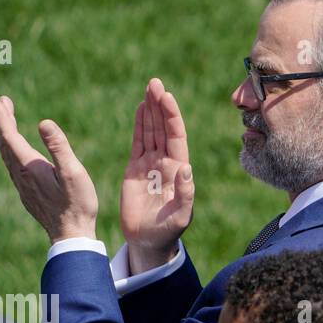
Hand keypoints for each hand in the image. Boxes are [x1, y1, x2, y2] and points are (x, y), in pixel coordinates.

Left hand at [0, 96, 98, 242]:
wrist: (71, 235)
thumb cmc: (77, 203)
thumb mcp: (73, 172)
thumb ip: (59, 147)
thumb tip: (44, 122)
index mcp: (30, 167)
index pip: (10, 137)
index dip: (4, 118)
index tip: (0, 101)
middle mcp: (21, 176)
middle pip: (5, 145)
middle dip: (3, 123)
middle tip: (2, 105)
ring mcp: (23, 187)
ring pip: (7, 158)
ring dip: (6, 139)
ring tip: (7, 127)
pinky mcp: (28, 195)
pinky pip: (14, 169)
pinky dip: (12, 154)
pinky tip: (18, 157)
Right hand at [120, 79, 193, 273]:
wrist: (149, 240)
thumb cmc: (168, 230)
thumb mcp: (180, 214)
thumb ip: (185, 193)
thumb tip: (186, 168)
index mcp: (179, 169)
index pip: (176, 136)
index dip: (172, 116)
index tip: (167, 97)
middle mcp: (166, 161)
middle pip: (164, 127)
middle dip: (160, 105)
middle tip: (155, 83)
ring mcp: (151, 163)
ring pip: (151, 130)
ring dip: (151, 109)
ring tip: (150, 87)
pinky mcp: (135, 168)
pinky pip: (139, 141)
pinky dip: (140, 124)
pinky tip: (142, 108)